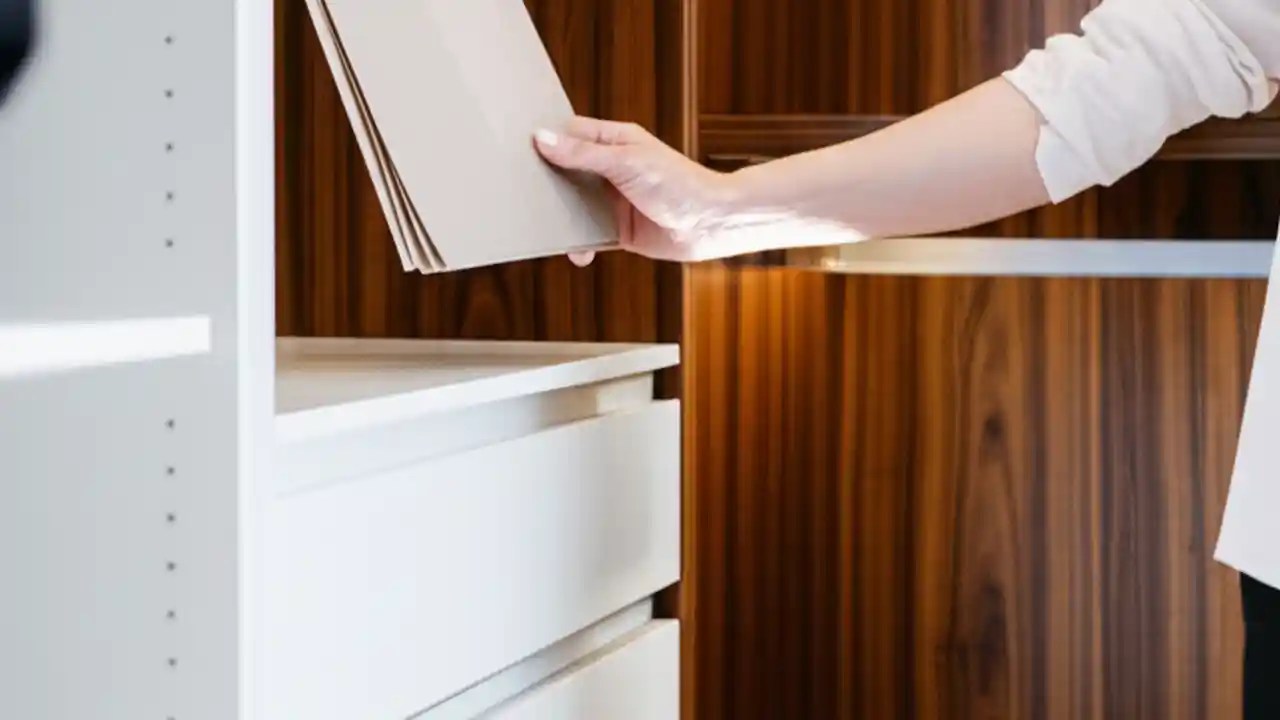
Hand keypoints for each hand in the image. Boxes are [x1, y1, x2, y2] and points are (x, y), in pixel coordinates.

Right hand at [534, 117, 740, 264]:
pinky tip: (577, 252)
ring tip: (542, 225)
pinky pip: (588, 235)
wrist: (711, 225)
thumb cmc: (678, 184)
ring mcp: (613, 200)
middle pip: (566, 171)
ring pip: (573, 205)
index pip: (570, 134)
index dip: (546, 140)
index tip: (517, 150)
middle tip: (519, 191)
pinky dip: (579, 245)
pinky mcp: (618, 230)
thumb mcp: (626, 164)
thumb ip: (583, 154)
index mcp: (614, 142)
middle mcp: (611, 169)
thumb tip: (541, 138)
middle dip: (546, 182)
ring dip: (559, 217)